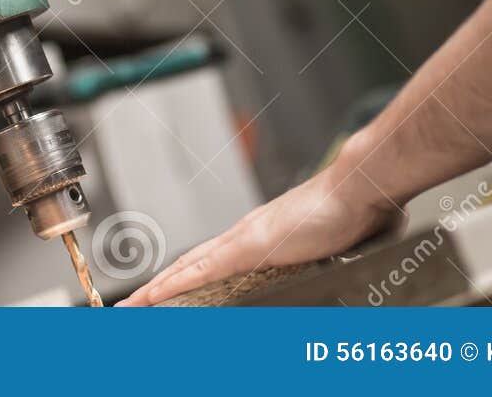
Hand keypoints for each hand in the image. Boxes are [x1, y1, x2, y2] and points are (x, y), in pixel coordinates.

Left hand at [118, 155, 400, 305]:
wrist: (358, 186)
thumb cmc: (352, 211)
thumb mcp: (331, 247)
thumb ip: (322, 259)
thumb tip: (332, 270)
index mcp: (260, 236)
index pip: (211, 261)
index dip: (185, 276)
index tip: (164, 292)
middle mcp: (245, 234)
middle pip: (191, 264)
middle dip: (160, 285)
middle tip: (132, 304)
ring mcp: (245, 239)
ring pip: (188, 268)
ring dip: (159, 287)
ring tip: (133, 305)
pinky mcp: (251, 245)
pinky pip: (204, 269)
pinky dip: (176, 282)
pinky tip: (156, 295)